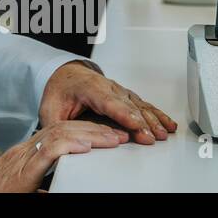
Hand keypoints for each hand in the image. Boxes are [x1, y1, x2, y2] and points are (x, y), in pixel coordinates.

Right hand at [0, 119, 127, 192]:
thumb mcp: (25, 187)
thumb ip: (45, 182)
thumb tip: (63, 188)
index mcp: (29, 153)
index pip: (61, 132)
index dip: (86, 131)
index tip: (108, 135)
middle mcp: (28, 150)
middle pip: (64, 129)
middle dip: (94, 130)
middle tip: (118, 134)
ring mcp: (25, 157)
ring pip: (60, 135)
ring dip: (90, 135)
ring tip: (111, 138)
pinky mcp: (24, 168)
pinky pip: (49, 151)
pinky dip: (69, 145)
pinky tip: (86, 146)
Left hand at [39, 60, 176, 144]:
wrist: (66, 74)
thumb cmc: (60, 91)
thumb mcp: (49, 108)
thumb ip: (56, 126)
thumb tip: (61, 142)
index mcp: (87, 88)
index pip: (107, 101)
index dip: (122, 113)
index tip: (135, 125)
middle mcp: (107, 87)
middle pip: (127, 106)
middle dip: (141, 122)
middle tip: (151, 137)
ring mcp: (119, 91)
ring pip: (138, 105)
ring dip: (152, 119)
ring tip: (163, 133)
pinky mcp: (126, 96)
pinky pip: (144, 105)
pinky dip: (157, 114)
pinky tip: (168, 124)